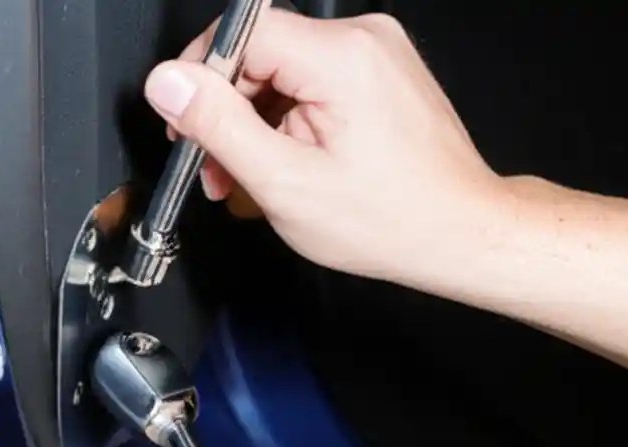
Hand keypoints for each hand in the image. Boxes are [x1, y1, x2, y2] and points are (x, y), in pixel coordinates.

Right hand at [144, 8, 505, 284]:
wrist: (461, 233)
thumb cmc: (391, 219)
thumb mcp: (283, 182)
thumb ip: (217, 125)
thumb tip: (167, 83)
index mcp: (342, 56)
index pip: (241, 33)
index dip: (201, 77)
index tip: (185, 122)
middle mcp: (364, 39)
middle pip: (259, 53)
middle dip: (227, 112)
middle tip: (214, 167)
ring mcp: (375, 53)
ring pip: (281, 71)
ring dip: (253, 123)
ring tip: (247, 178)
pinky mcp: (377, 71)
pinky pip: (310, 81)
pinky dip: (285, 121)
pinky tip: (280, 163)